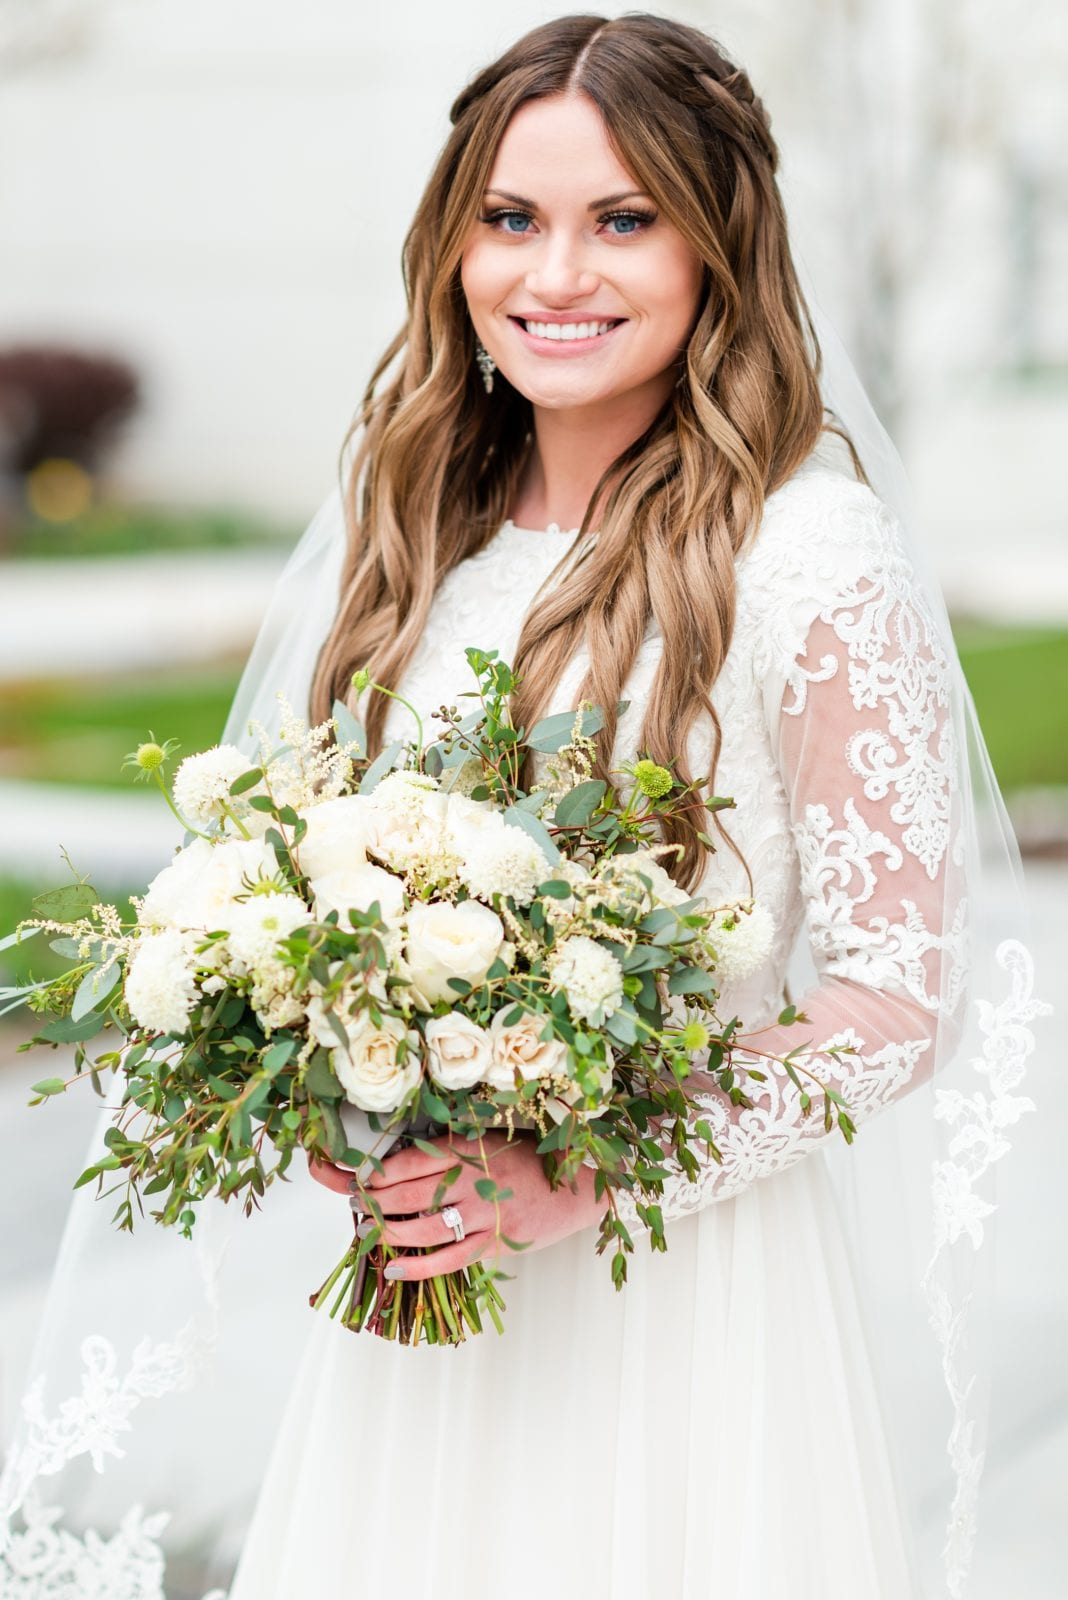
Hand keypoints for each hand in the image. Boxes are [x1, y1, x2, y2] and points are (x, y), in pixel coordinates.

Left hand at [308, 1129, 603, 1280]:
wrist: (576, 1185)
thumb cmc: (526, 1160)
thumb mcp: (487, 1140)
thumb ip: (448, 1149)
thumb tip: (396, 1161)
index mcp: (465, 1148)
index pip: (402, 1161)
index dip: (367, 1170)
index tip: (342, 1173)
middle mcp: (470, 1180)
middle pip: (403, 1194)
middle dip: (366, 1200)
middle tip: (349, 1200)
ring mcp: (482, 1214)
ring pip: (420, 1228)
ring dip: (385, 1231)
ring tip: (366, 1229)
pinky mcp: (493, 1243)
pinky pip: (448, 1259)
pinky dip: (417, 1267)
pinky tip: (393, 1268)